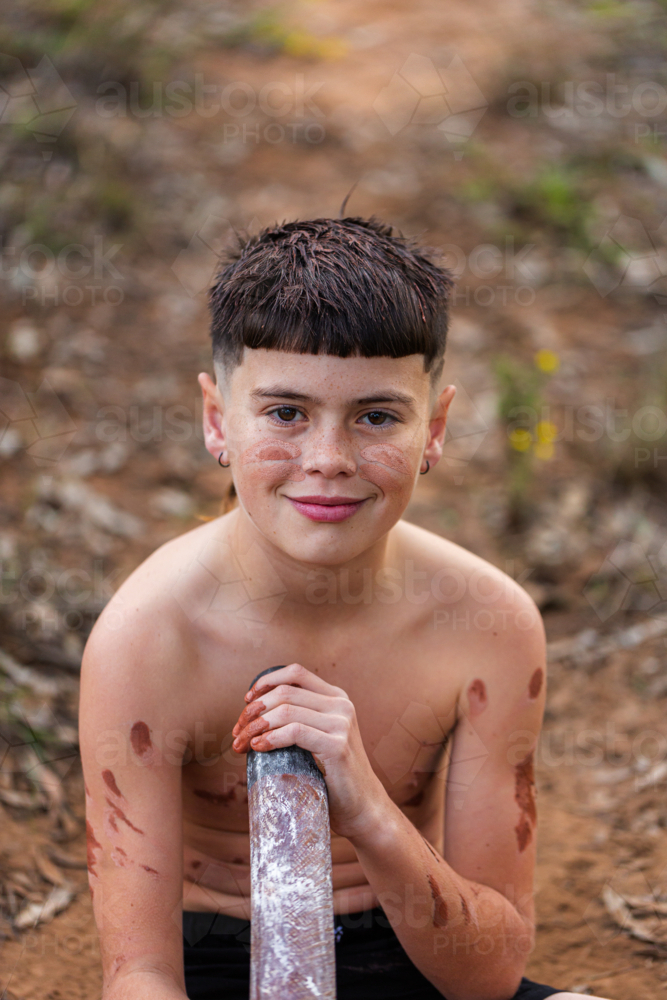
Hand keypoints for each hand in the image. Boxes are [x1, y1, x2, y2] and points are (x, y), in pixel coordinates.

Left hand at [231, 663, 386, 839]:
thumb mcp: (317, 737)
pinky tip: (258, 748)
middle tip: (238, 732)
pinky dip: (271, 737)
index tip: (246, 701)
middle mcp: (341, 705)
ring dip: (256, 726)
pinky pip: (295, 731)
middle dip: (254, 710)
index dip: (266, 682)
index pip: (295, 672)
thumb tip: (252, 712)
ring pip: (286, 710)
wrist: (362, 806)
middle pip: (285, 692)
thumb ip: (298, 719)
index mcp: (336, 697)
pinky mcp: (337, 745)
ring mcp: (341, 724)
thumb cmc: (332, 775)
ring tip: (242, 743)